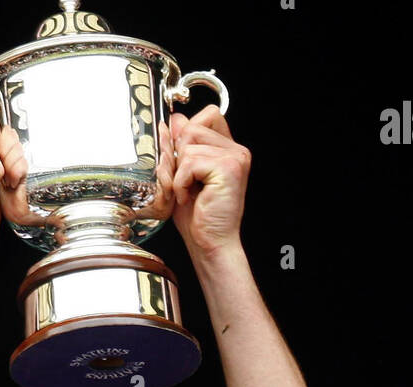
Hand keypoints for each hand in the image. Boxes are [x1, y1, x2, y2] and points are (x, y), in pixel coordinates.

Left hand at [170, 107, 250, 258]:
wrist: (210, 244)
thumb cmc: (198, 217)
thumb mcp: (183, 175)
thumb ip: (180, 146)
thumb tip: (175, 120)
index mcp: (229, 149)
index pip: (207, 115)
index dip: (188, 133)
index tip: (183, 162)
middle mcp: (236, 150)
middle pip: (193, 128)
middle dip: (178, 156)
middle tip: (183, 183)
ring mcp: (235, 157)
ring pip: (188, 145)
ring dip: (179, 173)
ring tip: (188, 192)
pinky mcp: (228, 168)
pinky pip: (189, 162)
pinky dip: (181, 182)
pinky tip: (190, 197)